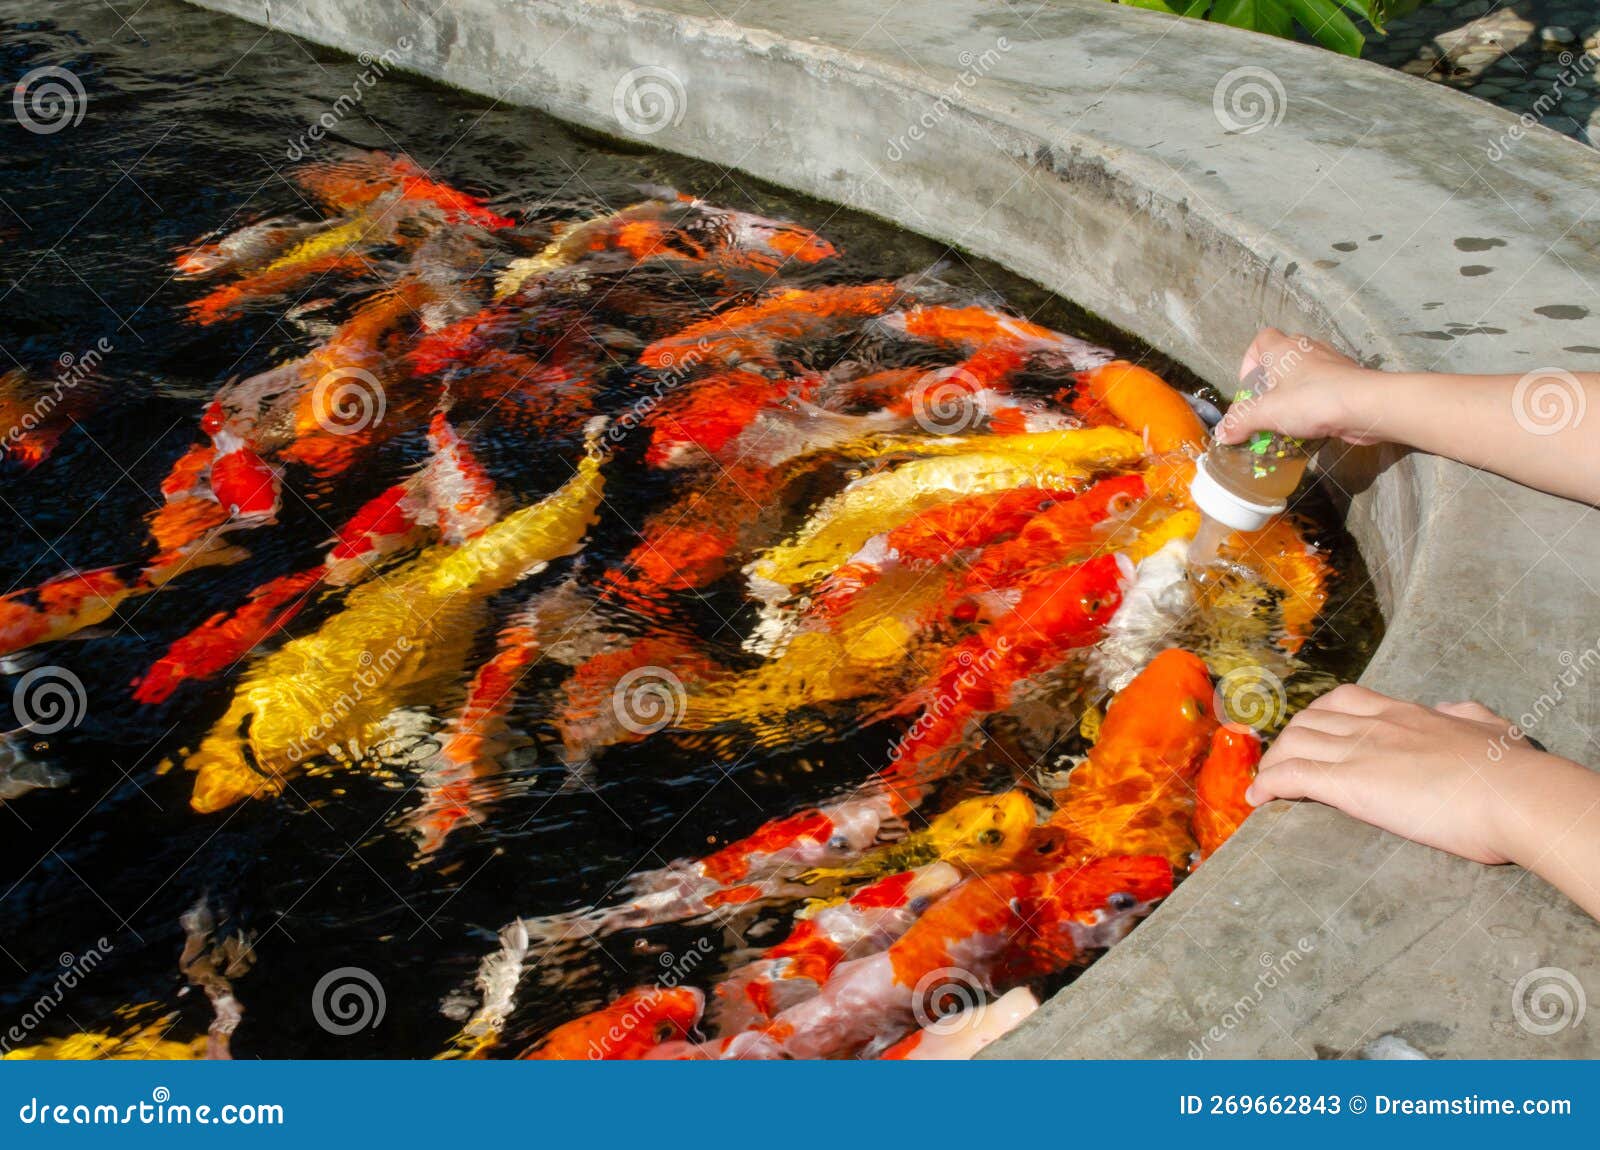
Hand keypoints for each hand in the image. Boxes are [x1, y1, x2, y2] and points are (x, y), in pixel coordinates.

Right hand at [1215, 328, 1379, 446]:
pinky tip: (1315, 421)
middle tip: (1268, 406)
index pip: (1261, 340)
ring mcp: (1331, 361)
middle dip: (1271, 382)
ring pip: (1305, 372)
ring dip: (1294, 392)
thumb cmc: (1311, 400)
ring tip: (1290, 417)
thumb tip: (1221, 434)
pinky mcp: (1348, 378)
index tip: (1250, 389)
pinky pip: (1324, 386)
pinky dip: (1316, 401)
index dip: (1250, 362)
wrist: (1366, 405)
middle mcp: (1307, 348)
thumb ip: (1240, 421)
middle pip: (1282, 357)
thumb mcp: (1266, 413)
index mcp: (1283, 348)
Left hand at [1245, 684, 1533, 864]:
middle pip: (1309, 719)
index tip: (1310, 734)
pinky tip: (1256, 799)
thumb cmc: (1513, 772)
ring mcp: (1361, 750)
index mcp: (1407, 713)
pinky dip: (1267, 784)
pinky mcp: (1351, 783)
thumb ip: (1468, 715)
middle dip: (1289, 740)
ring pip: (1294, 743)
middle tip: (1281, 765)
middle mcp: (1376, 725)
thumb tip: (1453, 708)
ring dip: (1272, 763)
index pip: (1346, 700)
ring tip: (1265, 786)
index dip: (1319, 716)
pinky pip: (1292, 775)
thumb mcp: (1492, 728)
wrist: (1515, 796)